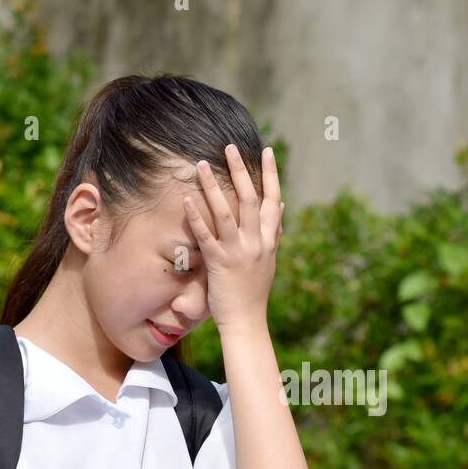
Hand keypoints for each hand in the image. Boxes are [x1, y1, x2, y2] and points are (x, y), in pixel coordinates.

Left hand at [182, 143, 283, 331]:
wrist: (248, 321)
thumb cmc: (255, 291)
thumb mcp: (269, 258)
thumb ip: (273, 231)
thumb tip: (280, 206)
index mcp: (268, 239)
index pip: (272, 200)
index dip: (270, 175)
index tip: (267, 151)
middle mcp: (256, 242)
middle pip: (248, 199)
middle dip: (240, 171)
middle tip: (229, 147)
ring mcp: (238, 252)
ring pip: (225, 212)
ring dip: (212, 186)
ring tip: (201, 165)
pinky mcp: (219, 263)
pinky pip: (206, 236)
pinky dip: (196, 217)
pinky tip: (186, 200)